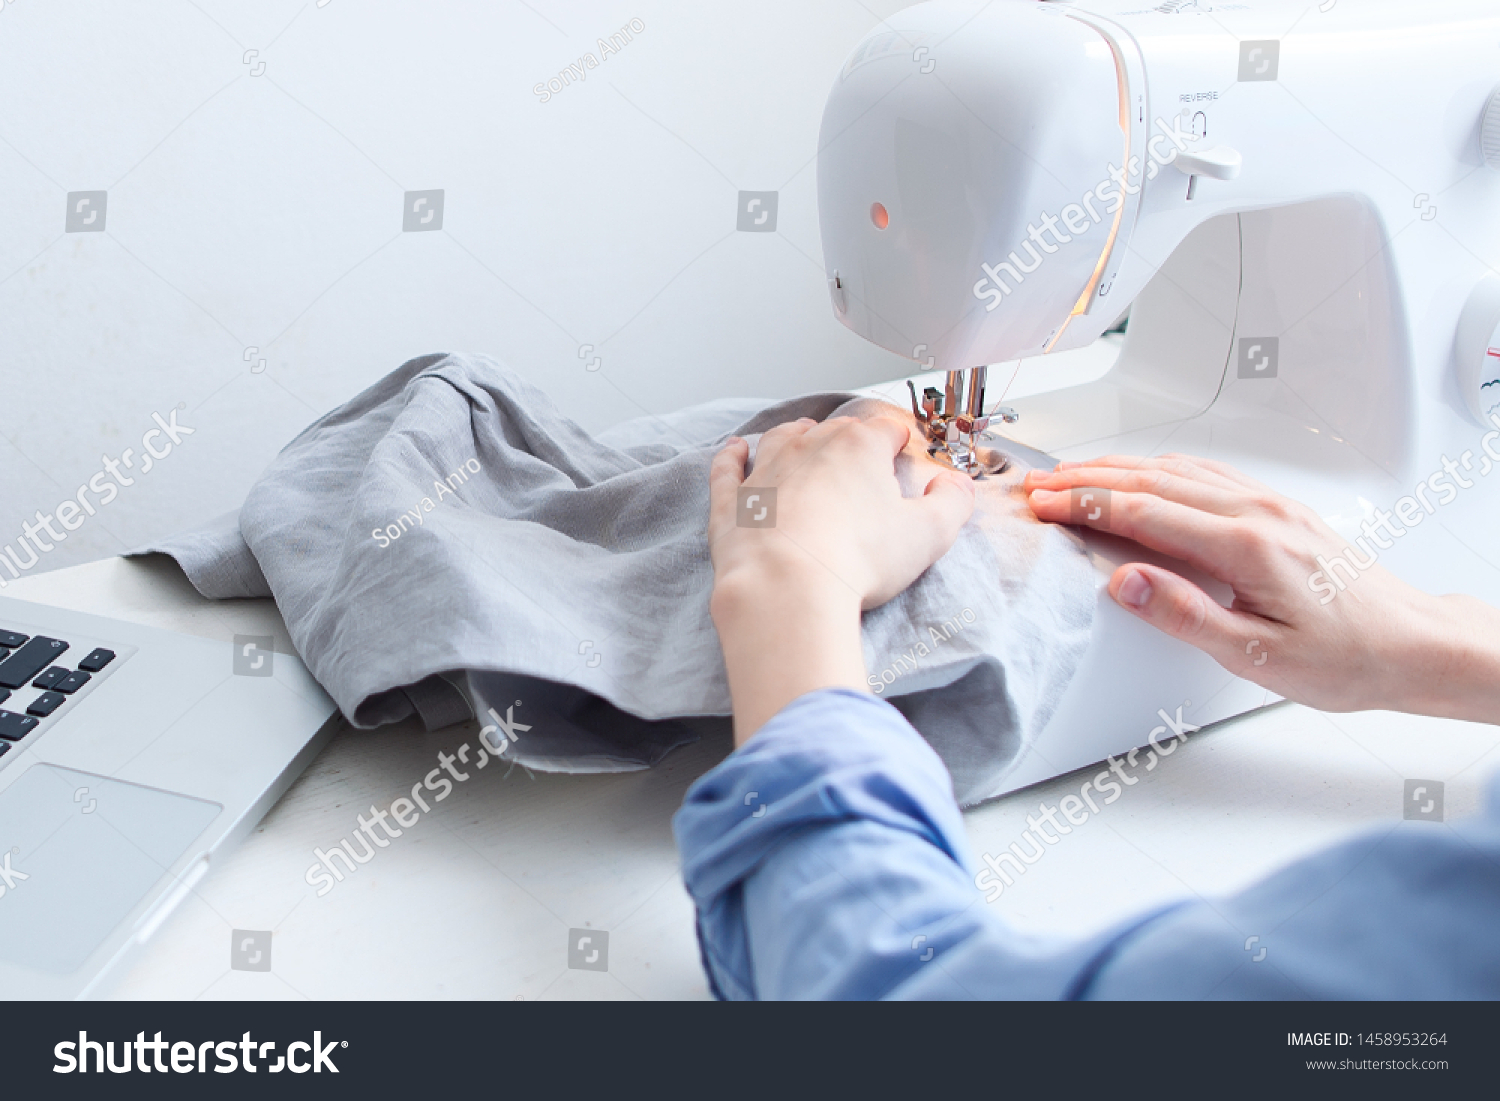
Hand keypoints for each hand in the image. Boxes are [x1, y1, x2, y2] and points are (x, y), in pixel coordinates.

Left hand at [708, 414, 974, 741]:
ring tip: (803, 438)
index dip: (898, 441)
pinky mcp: (733, 501)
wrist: (786, 589)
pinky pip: (729, 467)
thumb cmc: (857, 561)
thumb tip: (958, 485)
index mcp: (858, 447)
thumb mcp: (928, 535)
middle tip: (860, 459)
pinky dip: (732, 456)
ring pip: (780, 439)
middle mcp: (808, 447)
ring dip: (794, 437)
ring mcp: (765, 471)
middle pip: (833, 431)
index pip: (885, 429)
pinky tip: (734, 450)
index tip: (902, 451)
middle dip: (850, 440)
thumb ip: (952, 504)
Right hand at [1024, 453, 1499, 721]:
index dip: (1084, 503)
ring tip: (1072, 474)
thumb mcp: (1256, 655)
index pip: (1143, 511)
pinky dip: (1159, 468)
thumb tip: (1125, 582)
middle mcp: (1257, 512)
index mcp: (1245, 546)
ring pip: (1177, 469)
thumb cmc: (1345, 658)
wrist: (1412, 645)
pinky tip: (1142, 474)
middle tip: (1038, 483)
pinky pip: (1206, 473)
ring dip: (1118, 468)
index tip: (1043, 502)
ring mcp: (1270, 504)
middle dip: (1086, 477)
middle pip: (1152, 478)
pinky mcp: (1279, 509)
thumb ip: (1183, 615)